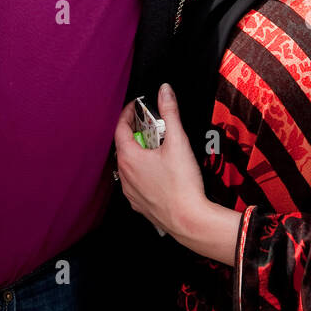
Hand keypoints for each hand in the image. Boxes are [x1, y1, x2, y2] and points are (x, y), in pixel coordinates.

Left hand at [113, 85, 209, 240]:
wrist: (189, 220)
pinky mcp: (139, 205)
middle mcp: (124, 175)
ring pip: (128, 166)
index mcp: (128, 158)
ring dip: (138, 153)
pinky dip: (142, 172)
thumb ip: (170, 112)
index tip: (136, 106)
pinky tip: (157, 172)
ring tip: (156, 148)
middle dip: (136, 132)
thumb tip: (165, 90)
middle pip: (123, 146)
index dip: (128, 114)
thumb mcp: (178, 141)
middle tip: (151, 125)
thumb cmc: (182, 184)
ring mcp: (130, 192)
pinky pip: (135, 183)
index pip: (120, 128)